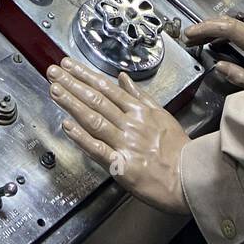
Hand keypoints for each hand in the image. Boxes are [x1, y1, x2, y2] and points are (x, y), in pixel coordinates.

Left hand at [48, 56, 189, 215]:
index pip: (107, 88)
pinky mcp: (122, 165)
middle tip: (53, 71)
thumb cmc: (178, 150)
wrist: (190, 178)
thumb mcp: (162, 114)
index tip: (68, 65)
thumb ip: (140, 96)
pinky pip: (98, 148)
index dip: (85, 75)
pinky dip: (82, 136)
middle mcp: (130, 123)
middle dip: (72, 83)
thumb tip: (123, 78)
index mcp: (139, 110)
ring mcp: (125, 143)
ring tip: (55, 90)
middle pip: (97, 99)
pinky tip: (67, 125)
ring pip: (94, 119)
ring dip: (72, 103)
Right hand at [184, 17, 243, 89]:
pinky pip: (238, 33)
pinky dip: (222, 34)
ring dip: (212, 29)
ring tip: (195, 40)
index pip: (229, 28)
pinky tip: (213, 44)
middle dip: (206, 26)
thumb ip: (239, 77)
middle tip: (187, 36)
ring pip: (233, 25)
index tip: (190, 34)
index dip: (207, 28)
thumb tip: (217, 64)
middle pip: (229, 22)